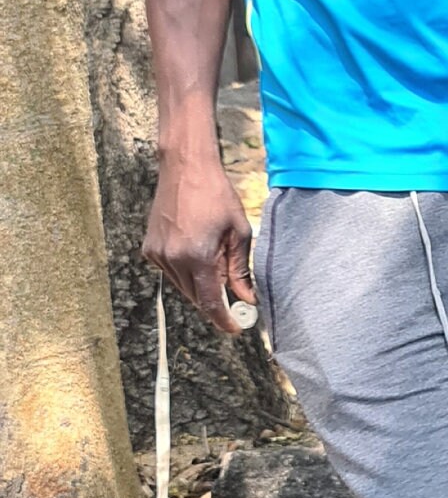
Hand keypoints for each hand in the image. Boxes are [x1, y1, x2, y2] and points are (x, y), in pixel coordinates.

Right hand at [143, 150, 256, 336]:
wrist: (185, 168)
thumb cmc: (216, 195)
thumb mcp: (238, 231)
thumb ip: (240, 269)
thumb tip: (247, 298)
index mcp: (197, 256)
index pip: (210, 302)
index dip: (224, 320)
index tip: (236, 328)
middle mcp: (173, 259)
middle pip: (196, 297)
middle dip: (215, 301)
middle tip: (234, 293)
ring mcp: (158, 255)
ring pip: (183, 286)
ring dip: (200, 284)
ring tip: (214, 258)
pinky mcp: (149, 249)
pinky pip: (171, 272)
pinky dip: (185, 271)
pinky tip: (195, 250)